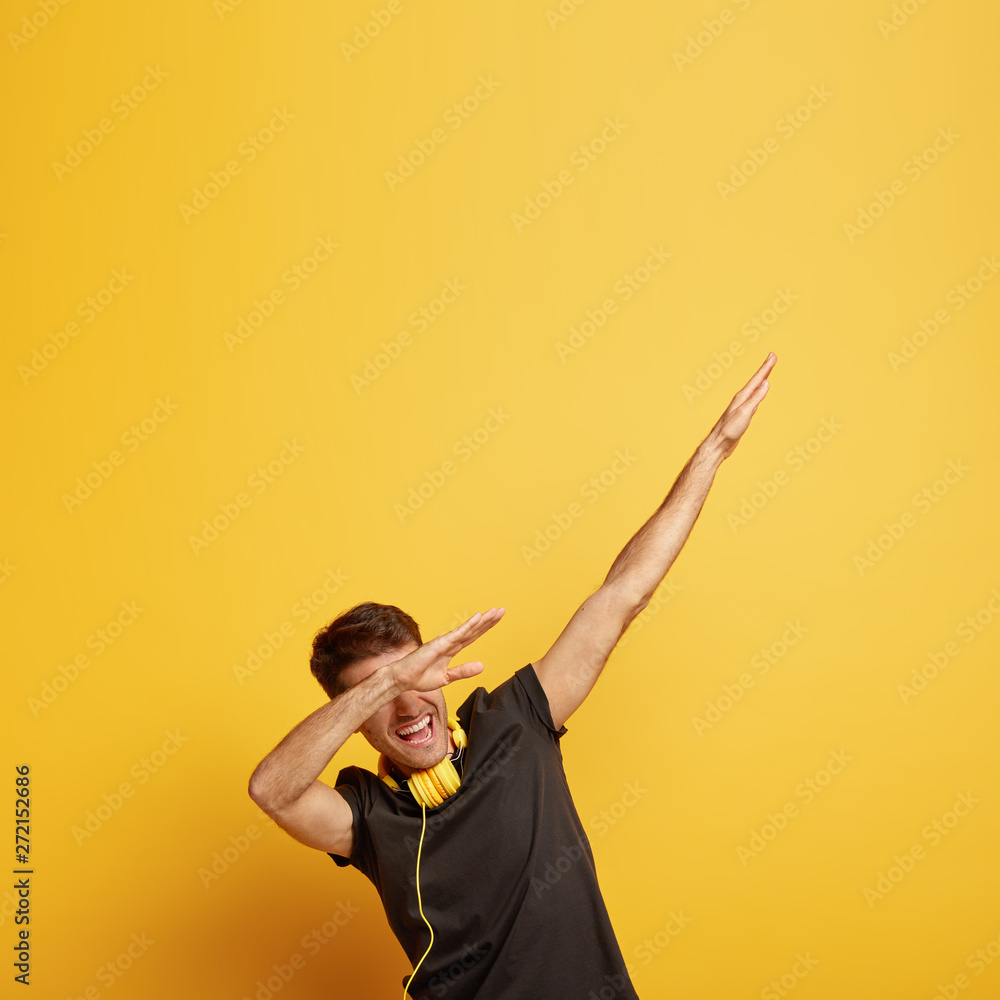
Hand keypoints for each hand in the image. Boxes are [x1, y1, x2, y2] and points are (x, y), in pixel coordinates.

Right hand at [388, 608, 505, 693]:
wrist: (402, 679)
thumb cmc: (420, 676)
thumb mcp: (447, 677)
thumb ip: (464, 671)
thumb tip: (482, 666)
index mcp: (452, 649)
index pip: (473, 635)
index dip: (485, 627)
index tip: (497, 619)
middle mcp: (450, 642)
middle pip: (473, 629)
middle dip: (488, 620)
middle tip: (502, 610)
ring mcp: (445, 641)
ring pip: (468, 629)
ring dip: (482, 620)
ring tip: (495, 612)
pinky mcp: (439, 644)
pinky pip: (457, 633)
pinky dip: (469, 625)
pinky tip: (478, 617)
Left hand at [704, 352, 776, 460]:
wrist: (718, 444)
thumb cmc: (729, 430)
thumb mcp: (745, 413)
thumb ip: (755, 398)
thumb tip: (766, 383)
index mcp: (742, 397)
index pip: (757, 379)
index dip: (766, 367)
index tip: (773, 355)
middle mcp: (741, 399)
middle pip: (756, 381)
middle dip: (765, 369)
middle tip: (772, 357)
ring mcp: (741, 407)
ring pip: (754, 389)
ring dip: (762, 380)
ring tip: (766, 372)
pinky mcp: (741, 415)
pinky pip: (753, 399)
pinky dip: (758, 393)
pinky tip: (758, 394)